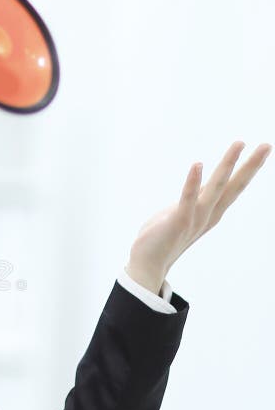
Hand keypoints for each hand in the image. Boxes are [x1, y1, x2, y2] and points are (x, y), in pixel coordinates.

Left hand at [125, 140, 271, 293]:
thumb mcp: (180, 213)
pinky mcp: (178, 222)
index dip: (247, 168)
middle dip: (250, 165)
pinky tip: (198, 165)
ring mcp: (194, 219)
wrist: (147, 265)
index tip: (263, 149)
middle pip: (233, 186)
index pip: (232, 186)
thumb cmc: (161, 238)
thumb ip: (190, 201)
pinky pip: (187, 199)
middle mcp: (207, 215)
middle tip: (267, 145)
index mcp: (209, 212)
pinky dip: (193, 182)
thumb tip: (196, 188)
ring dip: (227, 166)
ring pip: (215, 188)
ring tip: (239, 144)